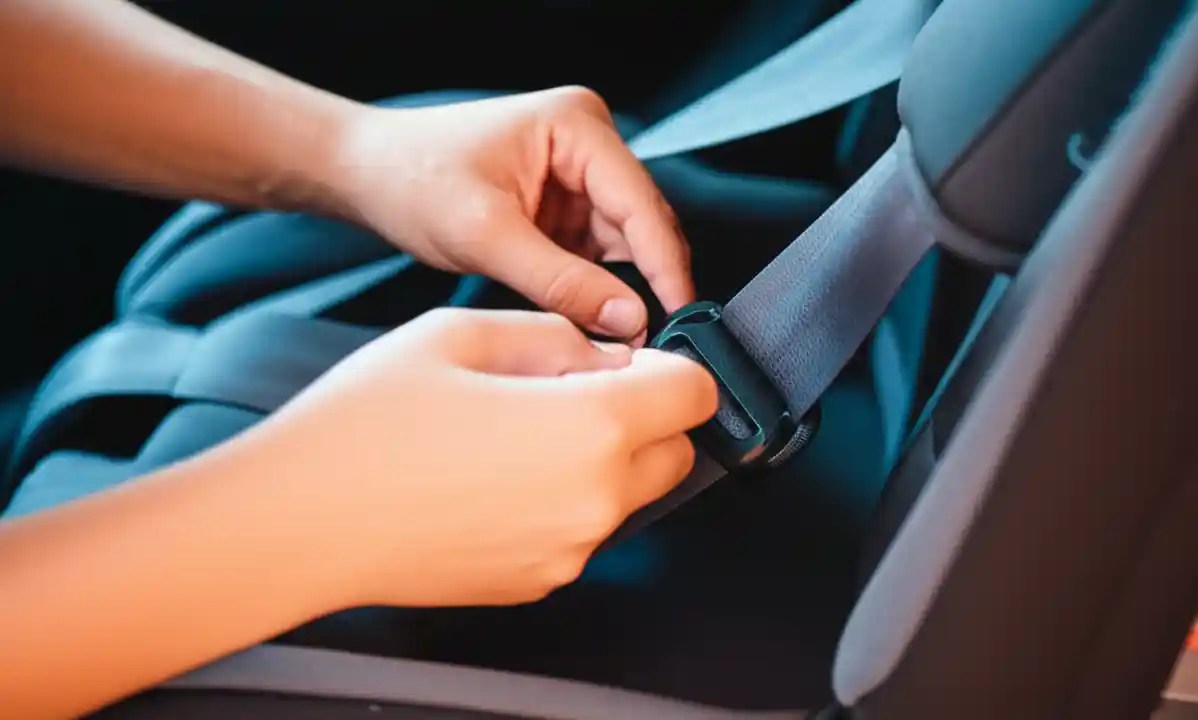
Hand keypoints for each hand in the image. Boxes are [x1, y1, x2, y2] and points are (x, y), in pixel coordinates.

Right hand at [244, 308, 716, 608]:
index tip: (635, 360)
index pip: (694, 394)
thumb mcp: (464, 334)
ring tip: (517, 432)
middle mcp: (594, 498)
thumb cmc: (366, 426)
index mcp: (589, 426)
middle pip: (675, 452)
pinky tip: (495, 475)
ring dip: (603, 459)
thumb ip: (558, 335)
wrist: (300, 521)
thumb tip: (607, 353)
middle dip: (645, 416)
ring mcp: (568, 550)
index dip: (670, 367)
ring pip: (630, 494)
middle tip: (572, 391)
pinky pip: (582, 530)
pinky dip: (564, 500)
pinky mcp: (538, 580)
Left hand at [328, 87, 693, 344]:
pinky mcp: (563, 206)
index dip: (665, 265)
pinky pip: (596, 254)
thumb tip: (628, 319)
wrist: (365, 174)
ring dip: (620, 290)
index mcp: (577, 127)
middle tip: (650, 343)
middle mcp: (587, 144)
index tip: (680, 317)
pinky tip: (591, 320)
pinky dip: (595, 288)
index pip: (641, 203)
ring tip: (618, 339)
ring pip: (623, 245)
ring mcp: (577, 175)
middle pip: (641, 223)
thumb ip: (561, 282)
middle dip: (647, 282)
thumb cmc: (412, 179)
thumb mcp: (486, 237)